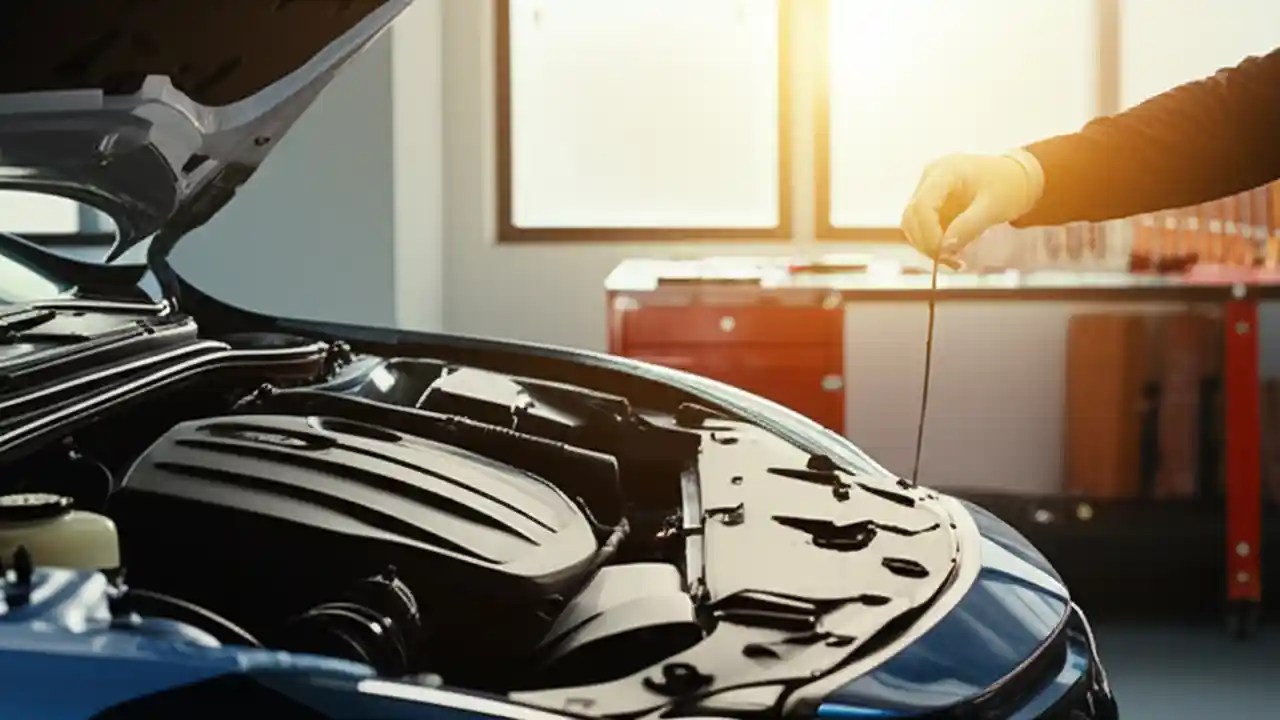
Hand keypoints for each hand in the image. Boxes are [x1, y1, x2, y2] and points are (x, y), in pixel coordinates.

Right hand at [900, 151, 1041, 261]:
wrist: (1016, 177)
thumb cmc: (1008, 187)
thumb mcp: (993, 207)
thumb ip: (968, 227)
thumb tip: (943, 249)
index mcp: (943, 173)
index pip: (921, 206)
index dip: (927, 234)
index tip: (943, 254)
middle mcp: (929, 180)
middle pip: (911, 216)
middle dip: (926, 243)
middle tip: (949, 262)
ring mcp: (927, 192)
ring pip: (912, 225)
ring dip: (927, 246)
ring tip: (953, 260)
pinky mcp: (931, 205)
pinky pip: (922, 228)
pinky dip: (932, 244)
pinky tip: (951, 253)